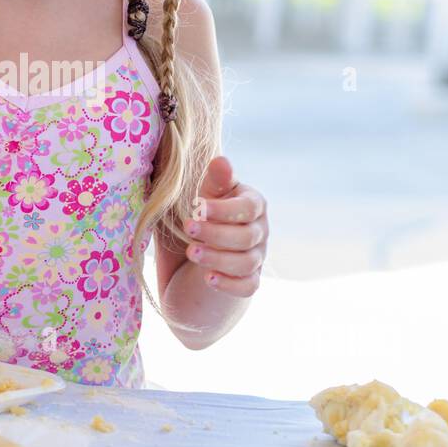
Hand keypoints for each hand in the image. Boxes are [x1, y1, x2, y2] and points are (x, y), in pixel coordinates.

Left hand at [182, 155, 268, 296]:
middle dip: (216, 234)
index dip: (225, 209)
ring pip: (246, 263)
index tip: (197, 207)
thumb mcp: (204, 197)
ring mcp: (256, 257)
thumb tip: (221, 160)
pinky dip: (230, 284)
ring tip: (191, 253)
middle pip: (247, 237)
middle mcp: (259, 231)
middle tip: (188, 229)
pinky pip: (248, 286)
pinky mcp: (249, 280)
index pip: (249, 208)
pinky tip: (208, 279)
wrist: (196, 254)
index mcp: (252, 204)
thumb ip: (214, 182)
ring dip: (218, 259)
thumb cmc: (202, 216)